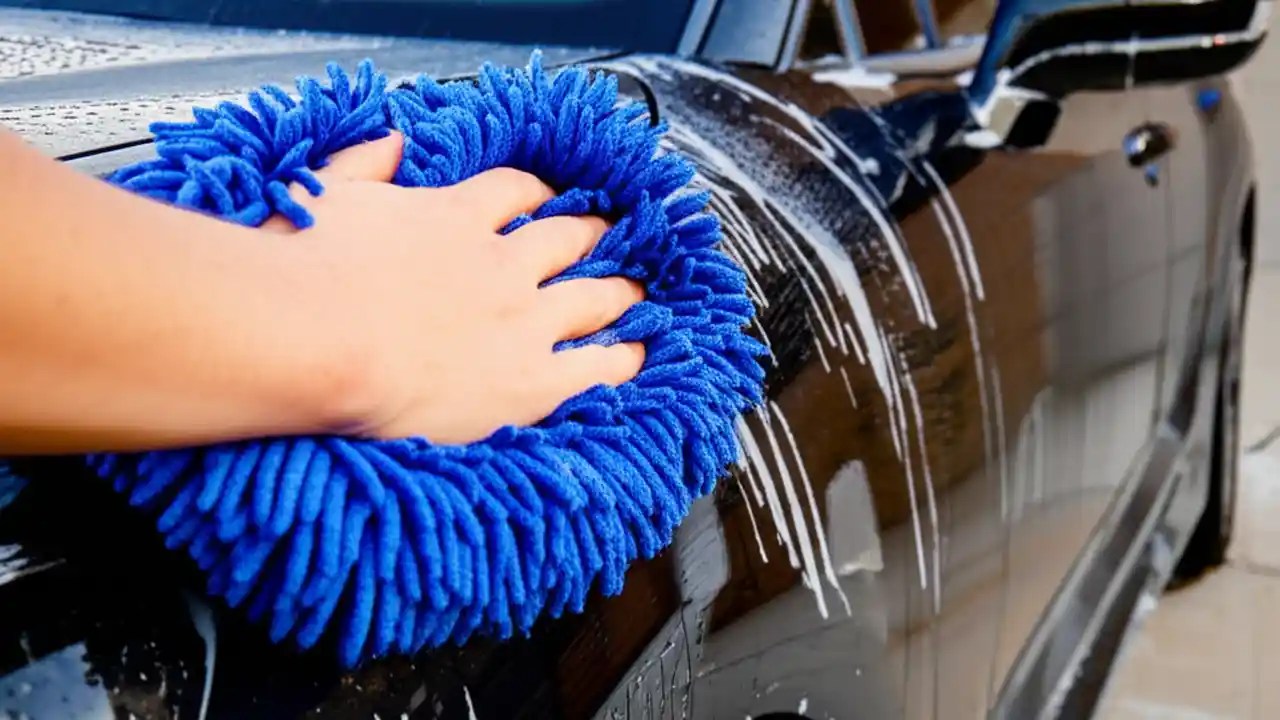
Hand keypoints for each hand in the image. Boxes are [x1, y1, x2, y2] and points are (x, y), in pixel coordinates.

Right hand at [269, 132, 644, 443]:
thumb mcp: (322, 195)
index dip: (536, 194)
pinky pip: (598, 365)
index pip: (513, 191)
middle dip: (591, 234)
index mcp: (453, 217)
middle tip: (606, 236)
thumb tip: (390, 140)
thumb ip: (362, 165)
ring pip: (594, 296)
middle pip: (567, 237)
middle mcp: (500, 264)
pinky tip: (637, 353)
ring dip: (619, 290)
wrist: (318, 342)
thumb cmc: (303, 273)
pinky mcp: (532, 380)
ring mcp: (524, 321)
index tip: (546, 198)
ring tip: (634, 290)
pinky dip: (624, 356)